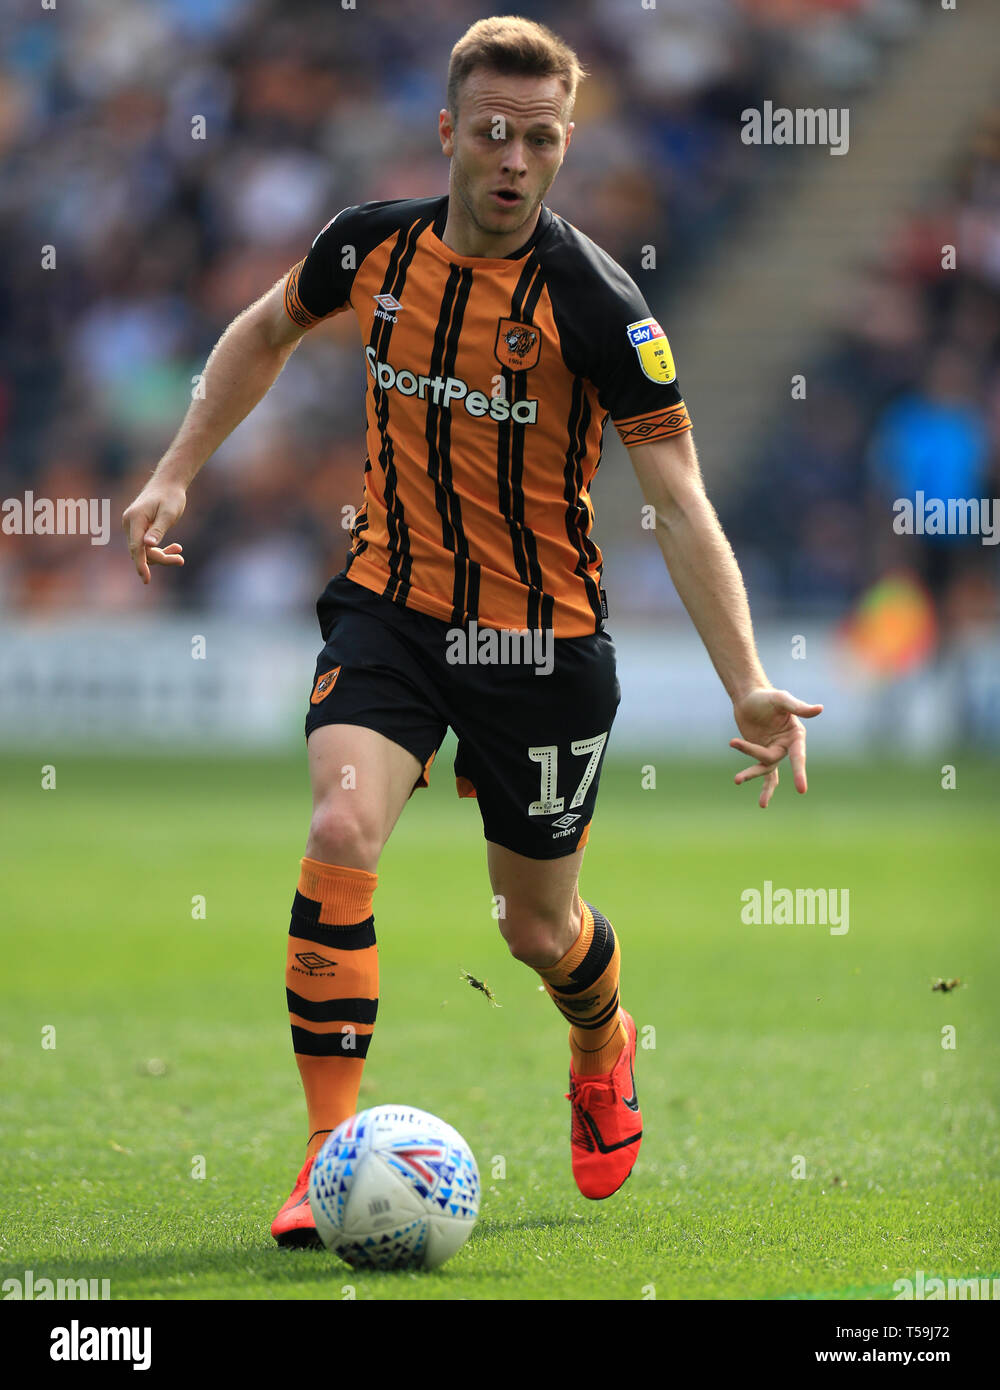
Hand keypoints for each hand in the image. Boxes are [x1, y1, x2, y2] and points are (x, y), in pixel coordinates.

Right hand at [122, 480, 186, 583]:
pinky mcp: (138, 527)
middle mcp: (129, 523)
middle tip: (181, 559)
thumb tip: (147, 546)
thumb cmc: (171, 496)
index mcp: (135, 519)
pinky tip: (176, 547)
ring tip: (179, 551)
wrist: (168, 483)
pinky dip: (159, 548)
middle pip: (141, 551)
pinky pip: (145, 544)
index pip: (136, 548)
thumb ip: (158, 530)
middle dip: (160, 559)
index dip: (141, 565)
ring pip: (144, 550)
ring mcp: (132, 526)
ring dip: (161, 554)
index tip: (146, 579)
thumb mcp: (169, 513)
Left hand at [730, 687, 823, 808]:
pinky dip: (751, 775)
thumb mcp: (782, 699)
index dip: (799, 772)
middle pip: (772, 760)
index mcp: (797, 735)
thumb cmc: (767, 697)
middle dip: (758, 769)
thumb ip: (798, 707)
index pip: (798, 756)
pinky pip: (760, 769)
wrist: (749, 697)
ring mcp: (774, 751)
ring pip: (764, 768)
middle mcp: (787, 746)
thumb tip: (820, 709)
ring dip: (750, 773)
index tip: (801, 790)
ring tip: (737, 780)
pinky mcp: (761, 753)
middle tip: (760, 799)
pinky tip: (739, 781)